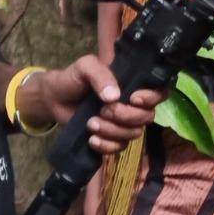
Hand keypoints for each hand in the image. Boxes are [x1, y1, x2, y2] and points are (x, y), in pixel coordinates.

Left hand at [32, 55, 162, 154]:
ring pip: (134, 134)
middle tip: (103, 110)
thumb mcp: (85, 67)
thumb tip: (114, 96)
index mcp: (133, 85)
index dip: (153, 98)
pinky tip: (91, 139)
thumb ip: (100, 74)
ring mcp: (123, 123)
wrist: (54, 99)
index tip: (133, 98)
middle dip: (125, 116)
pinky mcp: (112, 138)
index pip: (160, 92)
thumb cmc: (73, 79)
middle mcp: (133, 105)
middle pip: (147, 117)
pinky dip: (106, 146)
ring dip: (112, 131)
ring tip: (91, 123)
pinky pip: (120, 148)